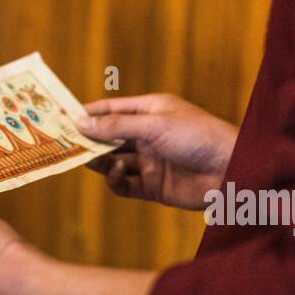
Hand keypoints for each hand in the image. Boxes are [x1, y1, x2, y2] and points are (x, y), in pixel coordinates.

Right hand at [77, 94, 236, 210]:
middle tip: (65, 143)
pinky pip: (124, 184)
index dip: (89, 112)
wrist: (232, 171)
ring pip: (113, 161)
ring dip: (98, 160)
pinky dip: (114, 180)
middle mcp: (148, 135)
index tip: (62, 116)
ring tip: (87, 159)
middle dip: (89, 139)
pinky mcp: (154, 186)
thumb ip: (116, 125)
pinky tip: (113, 173)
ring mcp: (150, 161)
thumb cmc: (198, 137)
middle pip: (109, 137)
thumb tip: (81, 122)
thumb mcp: (154, 124)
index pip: (112, 109)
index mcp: (151, 111)